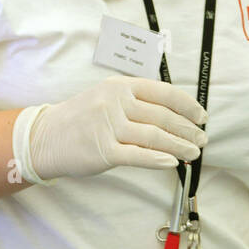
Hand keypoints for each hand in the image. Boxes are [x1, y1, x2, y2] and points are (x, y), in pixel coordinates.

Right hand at [26, 76, 207, 180]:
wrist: (46, 137)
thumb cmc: (82, 118)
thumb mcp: (108, 98)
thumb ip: (137, 103)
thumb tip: (176, 117)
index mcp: (121, 86)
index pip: (164, 93)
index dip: (187, 106)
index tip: (202, 117)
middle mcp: (116, 102)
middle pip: (163, 116)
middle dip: (188, 130)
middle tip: (202, 140)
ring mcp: (109, 126)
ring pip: (155, 137)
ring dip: (180, 146)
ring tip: (194, 154)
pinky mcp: (103, 151)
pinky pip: (137, 155)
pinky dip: (158, 159)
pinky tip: (172, 163)